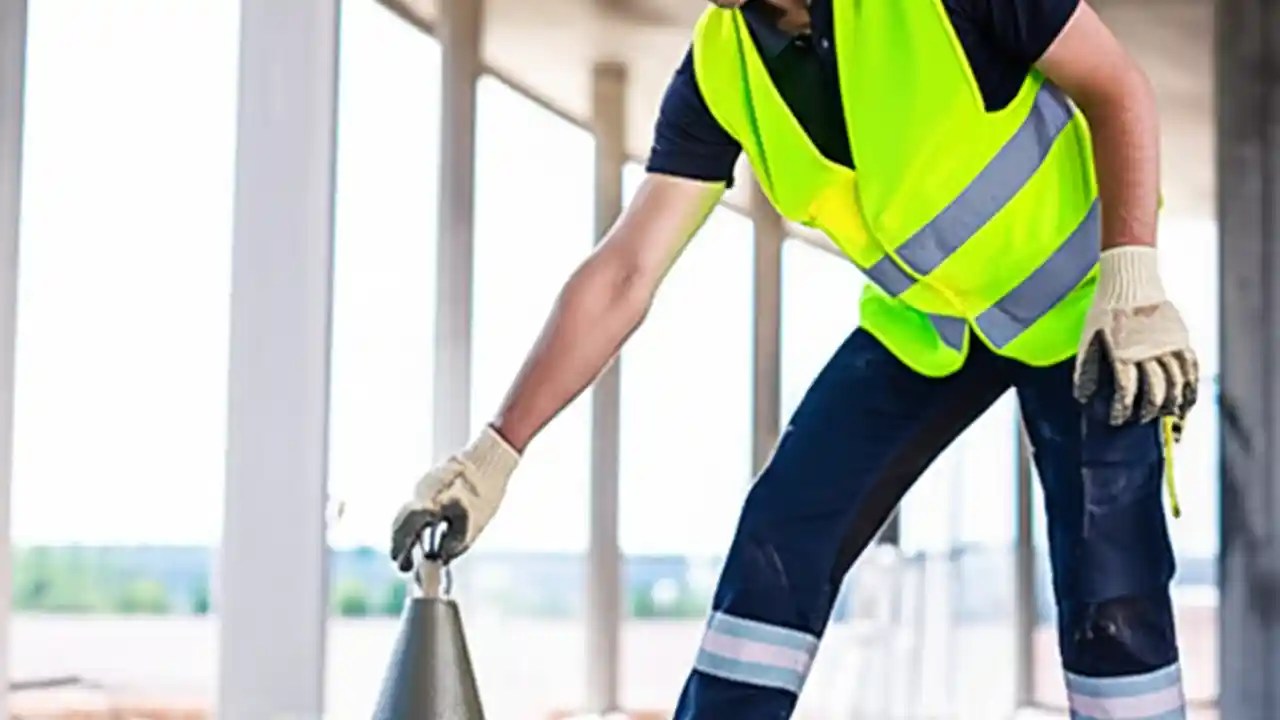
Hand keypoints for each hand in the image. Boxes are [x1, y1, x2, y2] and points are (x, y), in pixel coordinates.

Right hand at [390, 426, 519, 569]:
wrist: (492, 456)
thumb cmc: (484, 491)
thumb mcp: (472, 526)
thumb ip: (453, 545)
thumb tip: (441, 557)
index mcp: (428, 503)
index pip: (404, 530)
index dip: (401, 549)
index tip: (402, 565)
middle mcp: (421, 492)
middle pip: (403, 521)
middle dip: (403, 543)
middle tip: (408, 562)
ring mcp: (426, 483)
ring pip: (410, 511)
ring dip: (411, 531)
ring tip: (417, 549)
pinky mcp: (433, 478)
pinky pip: (420, 501)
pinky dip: (419, 518)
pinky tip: (429, 528)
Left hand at [1073, 246, 1197, 425]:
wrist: (1130, 279)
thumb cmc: (1104, 310)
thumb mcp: (1088, 337)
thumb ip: (1085, 369)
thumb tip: (1082, 398)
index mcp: (1122, 351)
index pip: (1126, 388)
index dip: (1122, 408)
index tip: (1117, 419)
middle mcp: (1147, 350)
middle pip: (1155, 389)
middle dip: (1147, 410)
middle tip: (1139, 419)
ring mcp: (1167, 344)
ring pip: (1177, 382)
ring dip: (1171, 403)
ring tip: (1165, 415)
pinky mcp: (1180, 338)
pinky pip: (1191, 367)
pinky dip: (1191, 387)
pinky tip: (1187, 402)